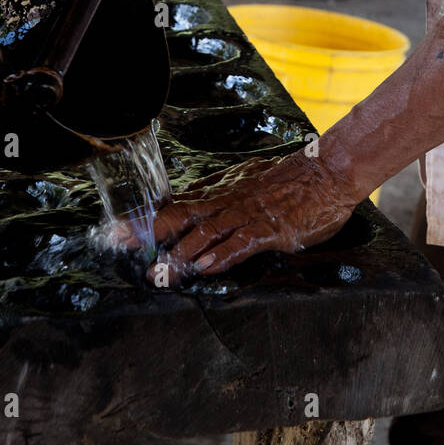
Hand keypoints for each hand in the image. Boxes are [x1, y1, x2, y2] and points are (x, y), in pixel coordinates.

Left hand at [113, 149, 358, 284]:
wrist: (327, 171)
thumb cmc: (288, 180)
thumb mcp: (247, 182)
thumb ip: (220, 195)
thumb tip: (192, 204)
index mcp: (221, 192)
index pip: (175, 205)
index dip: (144, 219)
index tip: (116, 231)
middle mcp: (228, 202)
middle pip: (181, 215)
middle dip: (150, 234)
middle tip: (123, 249)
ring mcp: (249, 215)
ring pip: (207, 232)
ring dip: (181, 254)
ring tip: (160, 273)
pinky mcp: (272, 229)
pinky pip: (243, 242)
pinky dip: (223, 254)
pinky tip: (207, 267)